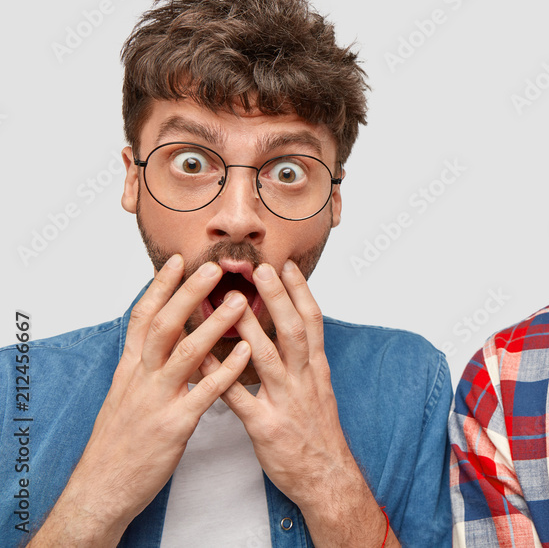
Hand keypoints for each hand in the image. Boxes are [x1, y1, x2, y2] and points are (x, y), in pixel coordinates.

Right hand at [31, 256, 250, 546]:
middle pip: (163, 326)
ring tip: (240, 302)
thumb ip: (143, 366)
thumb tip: (159, 339)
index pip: (143, 318)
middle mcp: (141, 378)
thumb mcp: (125, 395)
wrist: (103, 487)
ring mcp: (157, 400)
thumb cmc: (120, 441)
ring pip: (185, 354)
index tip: (177, 261)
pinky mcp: (174, 425)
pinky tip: (246, 353)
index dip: (160, 288)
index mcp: (130, 369)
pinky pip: (204, 393)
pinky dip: (226, 370)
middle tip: (212, 268)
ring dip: (214, 325)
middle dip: (188, 294)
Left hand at [200, 260, 396, 547]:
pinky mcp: (266, 426)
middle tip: (261, 268)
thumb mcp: (319, 391)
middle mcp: (304, 380)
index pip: (313, 322)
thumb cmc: (317, 434)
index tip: (288, 266)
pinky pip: (238, 396)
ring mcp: (286, 402)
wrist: (326, 477)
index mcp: (316, 370)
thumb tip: (291, 334)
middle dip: (278, 297)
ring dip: (248, 326)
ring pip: (267, 356)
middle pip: (294, 330)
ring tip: (229, 299)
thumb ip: (304, 362)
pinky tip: (201, 357)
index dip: (301, 292)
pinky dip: (219, 374)